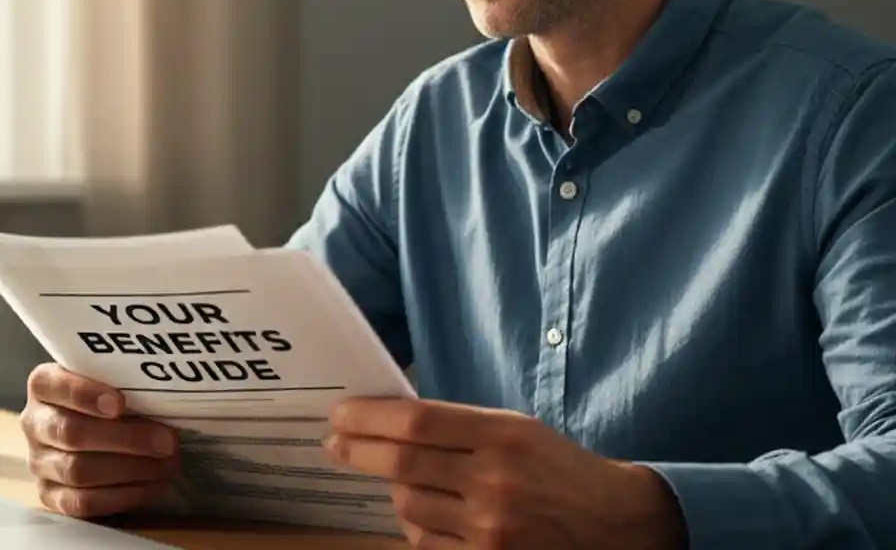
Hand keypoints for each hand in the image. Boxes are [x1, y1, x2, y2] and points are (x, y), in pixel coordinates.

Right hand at [21, 363, 179, 516]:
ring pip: (77, 471)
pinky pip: (82, 502)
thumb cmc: (109, 399)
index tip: (120, 404)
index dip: (85, 395)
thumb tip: (164, 397)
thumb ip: (125, 383)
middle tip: (167, 441)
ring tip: (167, 464)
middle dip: (126, 439)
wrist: (94, 428)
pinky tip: (151, 485)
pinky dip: (122, 495)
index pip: (55, 386)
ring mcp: (39, 462)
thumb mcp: (111, 381)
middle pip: (71, 433)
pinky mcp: (51, 495)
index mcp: (44, 385)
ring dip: (130, 469)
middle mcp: (35, 423)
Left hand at [324, 399, 686, 549]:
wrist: (616, 524)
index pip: (417, 420)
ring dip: (393, 490)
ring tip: (399, 480)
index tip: (340, 415)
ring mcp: (490, 528)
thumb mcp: (517, 430)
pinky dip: (416, 525)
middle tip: (335, 443)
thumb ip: (459, 426)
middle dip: (356, 451)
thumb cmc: (558, 469)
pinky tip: (424, 514)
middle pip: (400, 463)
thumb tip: (387, 421)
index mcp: (503, 435)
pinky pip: (424, 543)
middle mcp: (494, 480)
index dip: (368, 417)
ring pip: (406, 506)